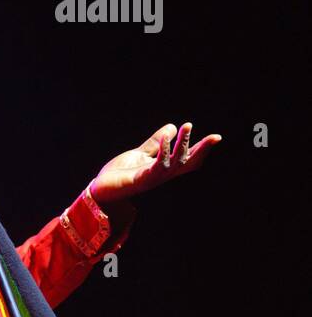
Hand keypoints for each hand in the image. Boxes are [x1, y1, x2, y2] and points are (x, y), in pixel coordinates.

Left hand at [89, 122, 221, 205]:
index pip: (187, 159)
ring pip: (175, 163)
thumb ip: (154, 143)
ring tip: (187, 127)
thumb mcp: (139, 154)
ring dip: (182, 145)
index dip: (201, 149)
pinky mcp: (141, 180)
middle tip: (215, 137)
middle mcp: (162, 175)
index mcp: (163, 169)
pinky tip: (166, 138)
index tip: (216, 137)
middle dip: (201, 150)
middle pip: (187, 164)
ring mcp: (153, 178)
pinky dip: (163, 151)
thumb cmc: (119, 174)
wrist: (100, 189)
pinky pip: (157, 166)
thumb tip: (172, 127)